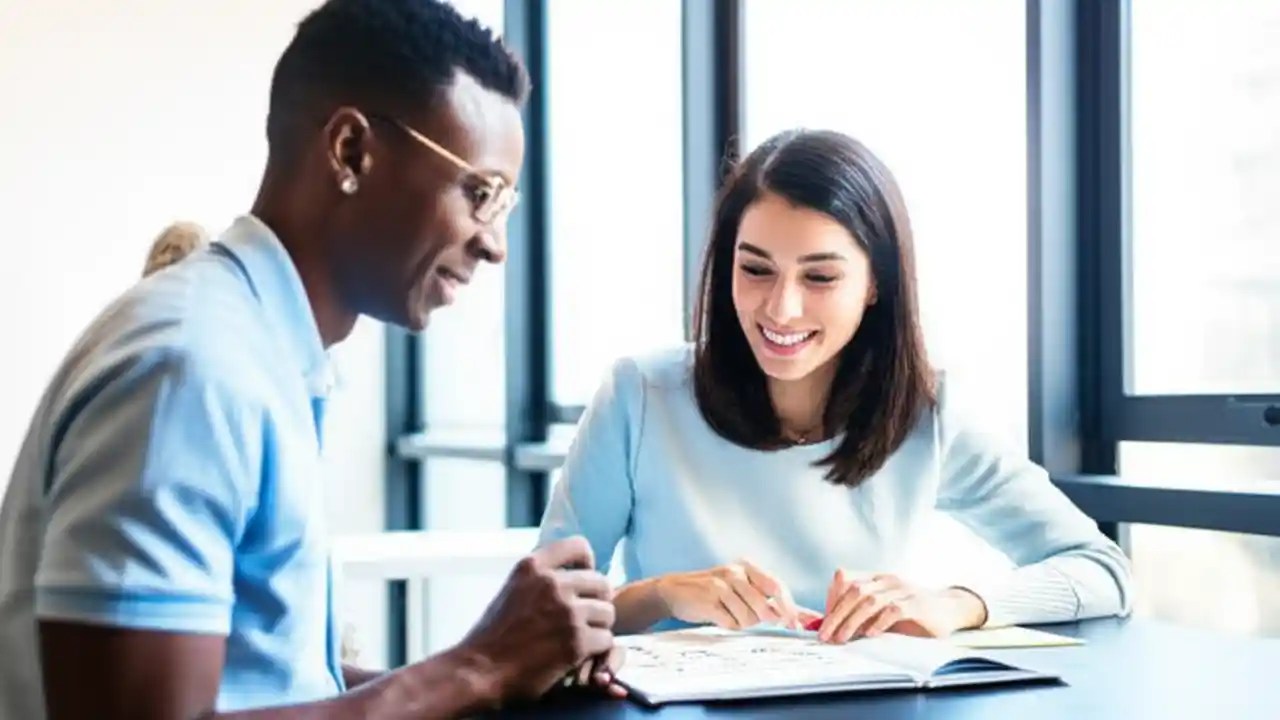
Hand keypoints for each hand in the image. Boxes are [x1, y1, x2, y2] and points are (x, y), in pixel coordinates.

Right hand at [457, 537, 616, 701]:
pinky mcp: (577, 641)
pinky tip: (580, 655)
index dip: (588, 565)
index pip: (580, 546)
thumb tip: (574, 573)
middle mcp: (552, 583)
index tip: (582, 583)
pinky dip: (597, 650)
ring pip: (607, 612)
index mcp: (533, 566)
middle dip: (597, 601)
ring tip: (581, 638)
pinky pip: (606, 639)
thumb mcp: (513, 590)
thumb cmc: (492, 636)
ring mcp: (567, 612)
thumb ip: (540, 578)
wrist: (479, 672)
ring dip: (598, 627)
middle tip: (586, 618)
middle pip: (601, 582)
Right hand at [655, 560, 811, 629]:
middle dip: (761, 619)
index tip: (794, 625)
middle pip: (764, 608)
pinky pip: (730, 623)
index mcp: (747, 567)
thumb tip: (803, 616)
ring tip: (727, 612)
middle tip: (745, 616)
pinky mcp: (709, 600)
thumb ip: (768, 599)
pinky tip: (717, 615)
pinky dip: (727, 625)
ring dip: (740, 622)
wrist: (675, 591)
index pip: (777, 587)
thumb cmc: (714, 592)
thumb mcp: (742, 588)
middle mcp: (735, 572)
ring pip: (747, 618)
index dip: (788, 608)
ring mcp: (721, 585)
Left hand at [818, 569, 987, 643]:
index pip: (846, 579)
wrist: (949, 611)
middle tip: (824, 635)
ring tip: (841, 639)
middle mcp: (888, 580)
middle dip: (836, 615)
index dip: (831, 600)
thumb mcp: (882, 609)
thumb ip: (859, 613)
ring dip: (852, 621)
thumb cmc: (911, 613)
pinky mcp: (916, 604)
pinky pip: (893, 610)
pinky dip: (878, 622)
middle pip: (854, 591)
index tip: (821, 623)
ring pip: (870, 600)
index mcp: (876, 578)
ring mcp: (903, 590)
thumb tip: (828, 626)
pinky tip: (870, 635)